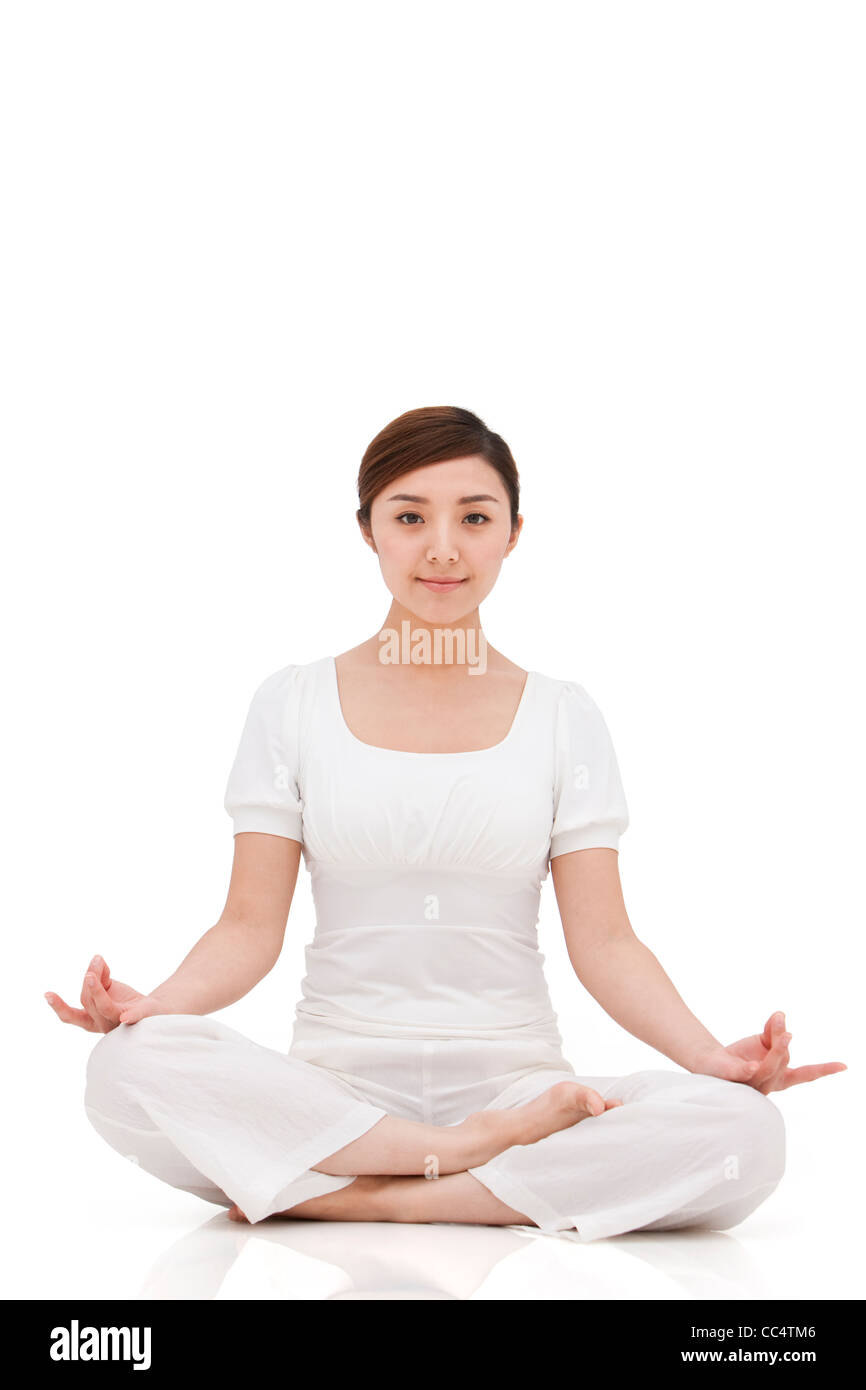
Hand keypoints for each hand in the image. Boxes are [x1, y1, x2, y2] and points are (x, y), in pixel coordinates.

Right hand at [44, 954, 163, 1031]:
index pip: (72, 1016)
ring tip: (92, 975)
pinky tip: (124, 1018)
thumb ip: (100, 976)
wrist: (158, 1010)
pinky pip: (135, 1018)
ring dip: (96, 991)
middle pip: (89, 1003)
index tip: (47, 994)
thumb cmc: (128, 1001)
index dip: (59, 1006)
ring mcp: (121, 1023)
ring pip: (105, 1008)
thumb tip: (96, 961)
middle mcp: (104, 1024)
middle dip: (88, 983)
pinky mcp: (141, 1017)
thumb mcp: (110, 986)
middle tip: (91, 966)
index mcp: (93, 1019)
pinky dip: (130, 1017)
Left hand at [691, 1012, 847, 1093]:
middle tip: (781, 1023)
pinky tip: (752, 1067)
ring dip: (776, 1051)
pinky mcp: (732, 1077)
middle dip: (783, 1041)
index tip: (844, 1065)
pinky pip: (741, 1073)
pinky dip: (747, 1069)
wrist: (711, 1063)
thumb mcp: (762, 1040)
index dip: (824, 1070)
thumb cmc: (741, 1056)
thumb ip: (773, 1030)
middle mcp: (768, 1083)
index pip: (805, 1074)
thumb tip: (781, 1015)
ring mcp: (750, 1083)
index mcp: (779, 1076)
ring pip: (767, 1067)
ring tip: (782, 1035)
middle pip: (782, 1062)